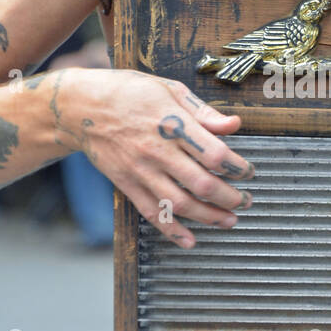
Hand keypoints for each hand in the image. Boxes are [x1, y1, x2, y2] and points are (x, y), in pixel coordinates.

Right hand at [57, 68, 254, 248]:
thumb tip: (234, 125)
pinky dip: (172, 231)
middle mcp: (157, 150)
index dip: (238, 168)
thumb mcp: (169, 89)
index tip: (249, 172)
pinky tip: (190, 241)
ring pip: (180, 204)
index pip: (214, 154)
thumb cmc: (129, 92)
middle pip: (201, 184)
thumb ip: (203, 112)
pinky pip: (151, 213)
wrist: (80, 106)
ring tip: (229, 221)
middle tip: (246, 201)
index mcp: (173, 123)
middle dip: (231, 198)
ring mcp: (141, 171)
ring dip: (209, 217)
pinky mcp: (126, 184)